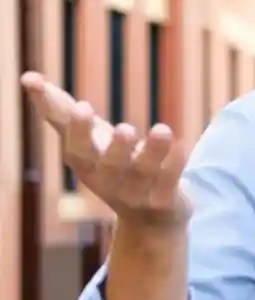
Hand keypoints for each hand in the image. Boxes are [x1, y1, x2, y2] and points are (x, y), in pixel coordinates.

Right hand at [19, 71, 190, 227]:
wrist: (149, 221)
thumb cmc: (112, 167)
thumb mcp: (87, 141)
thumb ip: (59, 111)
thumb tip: (28, 78)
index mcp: (88, 167)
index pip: (77, 152)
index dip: (78, 131)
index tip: (81, 106)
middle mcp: (110, 183)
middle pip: (109, 167)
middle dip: (115, 148)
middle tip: (124, 128)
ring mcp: (138, 194)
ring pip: (145, 174)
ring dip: (153, 152)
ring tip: (162, 129)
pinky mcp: (166, 201)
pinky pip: (170, 184)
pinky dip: (175, 165)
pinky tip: (182, 146)